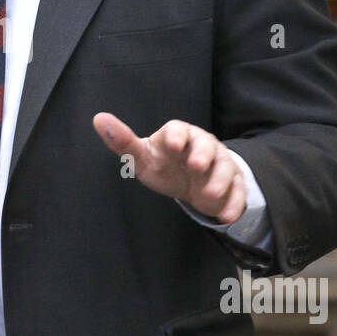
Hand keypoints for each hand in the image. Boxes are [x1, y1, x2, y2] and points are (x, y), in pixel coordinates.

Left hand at [93, 113, 246, 224]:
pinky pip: (237, 191)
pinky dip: (233, 203)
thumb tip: (98, 119)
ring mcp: (220, 163)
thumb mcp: (141, 156)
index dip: (177, 135)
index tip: (173, 144)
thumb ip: (122, 141)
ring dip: (219, 181)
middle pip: (206, 144)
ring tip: (209, 196)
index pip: (179, 128)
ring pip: (226, 167)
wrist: (190, 181)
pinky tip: (225, 216)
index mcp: (178, 135)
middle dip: (202, 154)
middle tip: (196, 166)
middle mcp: (202, 145)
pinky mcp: (232, 183)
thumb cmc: (163, 163)